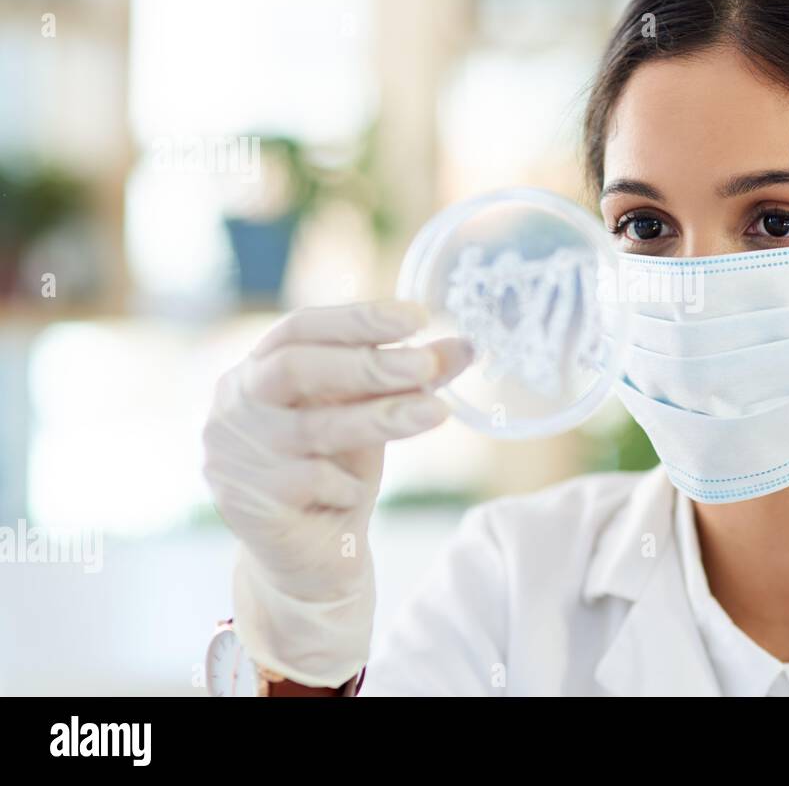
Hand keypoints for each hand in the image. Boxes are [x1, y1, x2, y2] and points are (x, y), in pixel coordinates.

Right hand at [202, 300, 471, 686]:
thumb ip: (410, 380)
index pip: (301, 328)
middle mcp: (234, 405)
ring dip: (381, 417)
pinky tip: (356, 493)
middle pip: (295, 368)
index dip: (357, 318)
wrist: (309, 560)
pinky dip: (346, 483)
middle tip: (427, 363)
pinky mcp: (247, 502)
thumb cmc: (336, 472)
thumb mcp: (374, 417)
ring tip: (436, 414)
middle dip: (368, 364)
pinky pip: (311, 481)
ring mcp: (234, 454)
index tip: (417, 315)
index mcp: (257, 370)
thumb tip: (465, 346)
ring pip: (312, 427)